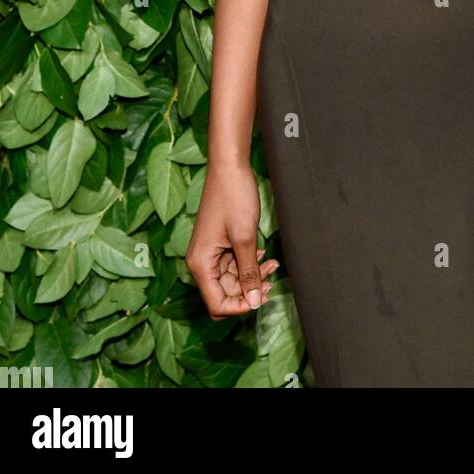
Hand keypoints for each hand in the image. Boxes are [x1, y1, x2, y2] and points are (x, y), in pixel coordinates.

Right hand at [186, 160, 279, 318]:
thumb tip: (254, 303)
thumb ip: (249, 273)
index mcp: (201, 264)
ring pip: (232, 280)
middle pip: (224, 294)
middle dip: (249, 291)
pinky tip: (264, 255)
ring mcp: (210, 253)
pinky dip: (249, 263)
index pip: (217, 303)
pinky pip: (233, 265)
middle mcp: (202, 262)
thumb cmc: (234, 196)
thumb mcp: (245, 238)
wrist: (230, 167)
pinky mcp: (219, 244)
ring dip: (253, 276)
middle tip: (271, 279)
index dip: (240, 307)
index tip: (261, 297)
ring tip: (273, 264)